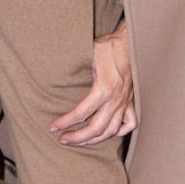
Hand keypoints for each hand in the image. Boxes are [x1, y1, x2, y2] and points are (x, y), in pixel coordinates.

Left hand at [49, 23, 134, 146]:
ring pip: (111, 131)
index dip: (64, 122)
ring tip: (79, 141)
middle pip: (95, 129)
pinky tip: (107, 133)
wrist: (130, 42)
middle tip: (63, 139)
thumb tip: (54, 76)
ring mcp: (125, 102)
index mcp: (103, 89)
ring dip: (94, 140)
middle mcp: (115, 100)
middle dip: (77, 137)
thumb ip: (74, 70)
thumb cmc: (107, 47)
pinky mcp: (132, 101)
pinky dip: (119, 131)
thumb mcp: (86, 55)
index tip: (52, 127)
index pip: (80, 114)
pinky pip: (129, 124)